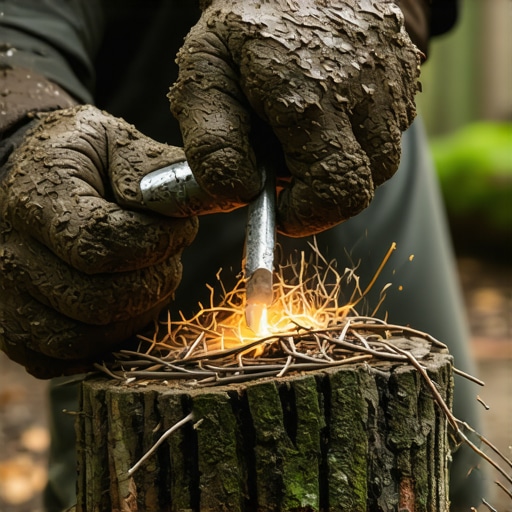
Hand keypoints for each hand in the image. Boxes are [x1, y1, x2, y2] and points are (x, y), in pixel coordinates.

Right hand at [0, 105, 197, 377]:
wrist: (32, 181)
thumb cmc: (86, 163)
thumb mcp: (122, 147)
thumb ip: (166, 174)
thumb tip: (226, 194)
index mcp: (38, 197)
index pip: (103, 244)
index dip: (155, 243)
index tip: (173, 228)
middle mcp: (10, 252)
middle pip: (100, 301)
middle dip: (152, 281)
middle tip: (159, 256)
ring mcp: (8, 299)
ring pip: (87, 338)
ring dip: (133, 313)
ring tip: (138, 276)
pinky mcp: (16, 331)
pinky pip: (69, 358)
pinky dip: (106, 339)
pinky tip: (117, 303)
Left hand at [169, 0, 420, 235]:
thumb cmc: (245, 29)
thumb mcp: (204, 77)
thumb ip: (212, 143)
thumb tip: (242, 193)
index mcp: (311, 94)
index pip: (337, 189)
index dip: (307, 215)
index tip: (281, 210)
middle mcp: (365, 89)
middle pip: (363, 185)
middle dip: (322, 193)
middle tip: (287, 165)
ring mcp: (394, 80)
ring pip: (380, 162)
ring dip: (343, 164)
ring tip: (308, 131)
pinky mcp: (408, 76)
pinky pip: (390, 132)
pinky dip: (360, 138)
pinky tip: (333, 109)